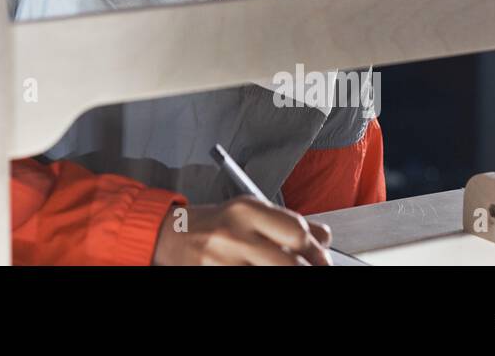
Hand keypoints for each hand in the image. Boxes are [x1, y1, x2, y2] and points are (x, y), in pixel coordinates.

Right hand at [151, 196, 332, 265]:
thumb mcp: (248, 212)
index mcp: (246, 210)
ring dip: (286, 276)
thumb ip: (285, 222)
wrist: (171, 236)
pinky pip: (252, 283)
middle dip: (307, 270)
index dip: (316, 252)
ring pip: (273, 276)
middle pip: (291, 264)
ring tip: (281, 270)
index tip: (321, 260)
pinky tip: (259, 272)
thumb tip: (323, 237)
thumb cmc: (212, 224)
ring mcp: (224, 261)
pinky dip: (262, 279)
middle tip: (310, 270)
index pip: (297, 233)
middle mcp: (234, 234)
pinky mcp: (215, 276)